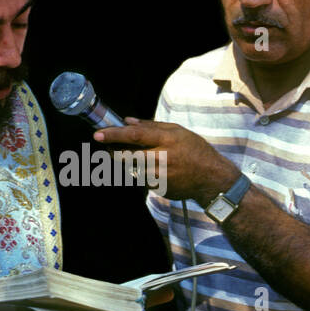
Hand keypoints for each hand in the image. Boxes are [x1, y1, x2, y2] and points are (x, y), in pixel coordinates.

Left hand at [94, 117, 239, 202]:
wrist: (211, 178)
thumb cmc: (195, 150)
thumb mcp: (178, 131)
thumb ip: (151, 126)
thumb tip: (127, 121)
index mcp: (167, 140)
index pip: (135, 136)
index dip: (114, 135)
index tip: (98, 135)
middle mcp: (162, 158)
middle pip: (127, 156)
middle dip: (113, 152)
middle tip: (107, 148)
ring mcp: (160, 176)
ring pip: (132, 169)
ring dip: (129, 163)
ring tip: (141, 158)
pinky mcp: (159, 189)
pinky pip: (142, 180)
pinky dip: (142, 173)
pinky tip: (155, 171)